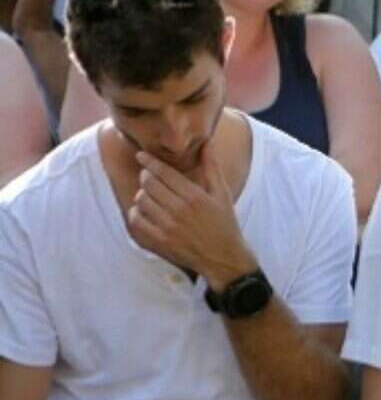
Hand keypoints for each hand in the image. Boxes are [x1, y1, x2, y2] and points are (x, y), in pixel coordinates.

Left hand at [128, 146, 256, 289]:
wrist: (223, 257)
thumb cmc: (224, 223)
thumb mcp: (222, 193)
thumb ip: (212, 167)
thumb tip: (207, 142)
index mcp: (194, 197)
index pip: (164, 173)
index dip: (150, 161)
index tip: (141, 155)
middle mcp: (179, 211)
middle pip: (149, 184)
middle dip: (146, 176)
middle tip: (149, 177)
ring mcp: (167, 227)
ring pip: (141, 200)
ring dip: (142, 194)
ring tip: (150, 195)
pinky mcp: (159, 241)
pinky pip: (136, 221)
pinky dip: (136, 213)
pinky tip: (144, 212)